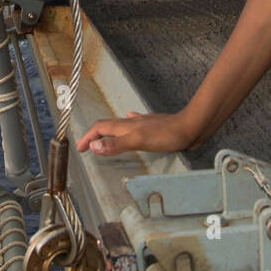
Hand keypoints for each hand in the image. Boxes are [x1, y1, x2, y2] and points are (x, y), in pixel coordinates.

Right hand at [76, 111, 196, 155]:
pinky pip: (135, 125)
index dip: (88, 137)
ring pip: (119, 126)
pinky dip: (127, 127)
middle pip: (107, 126)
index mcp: (126, 126)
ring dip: (108, 132)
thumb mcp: (138, 141)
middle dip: (94, 135)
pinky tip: (131, 122)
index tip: (79, 148)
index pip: (100, 128)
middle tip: (86, 146)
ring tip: (102, 139)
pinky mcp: (153, 128)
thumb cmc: (167, 134)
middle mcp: (132, 123)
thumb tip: (94, 146)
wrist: (190, 127)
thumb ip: (116, 144)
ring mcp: (142, 124)